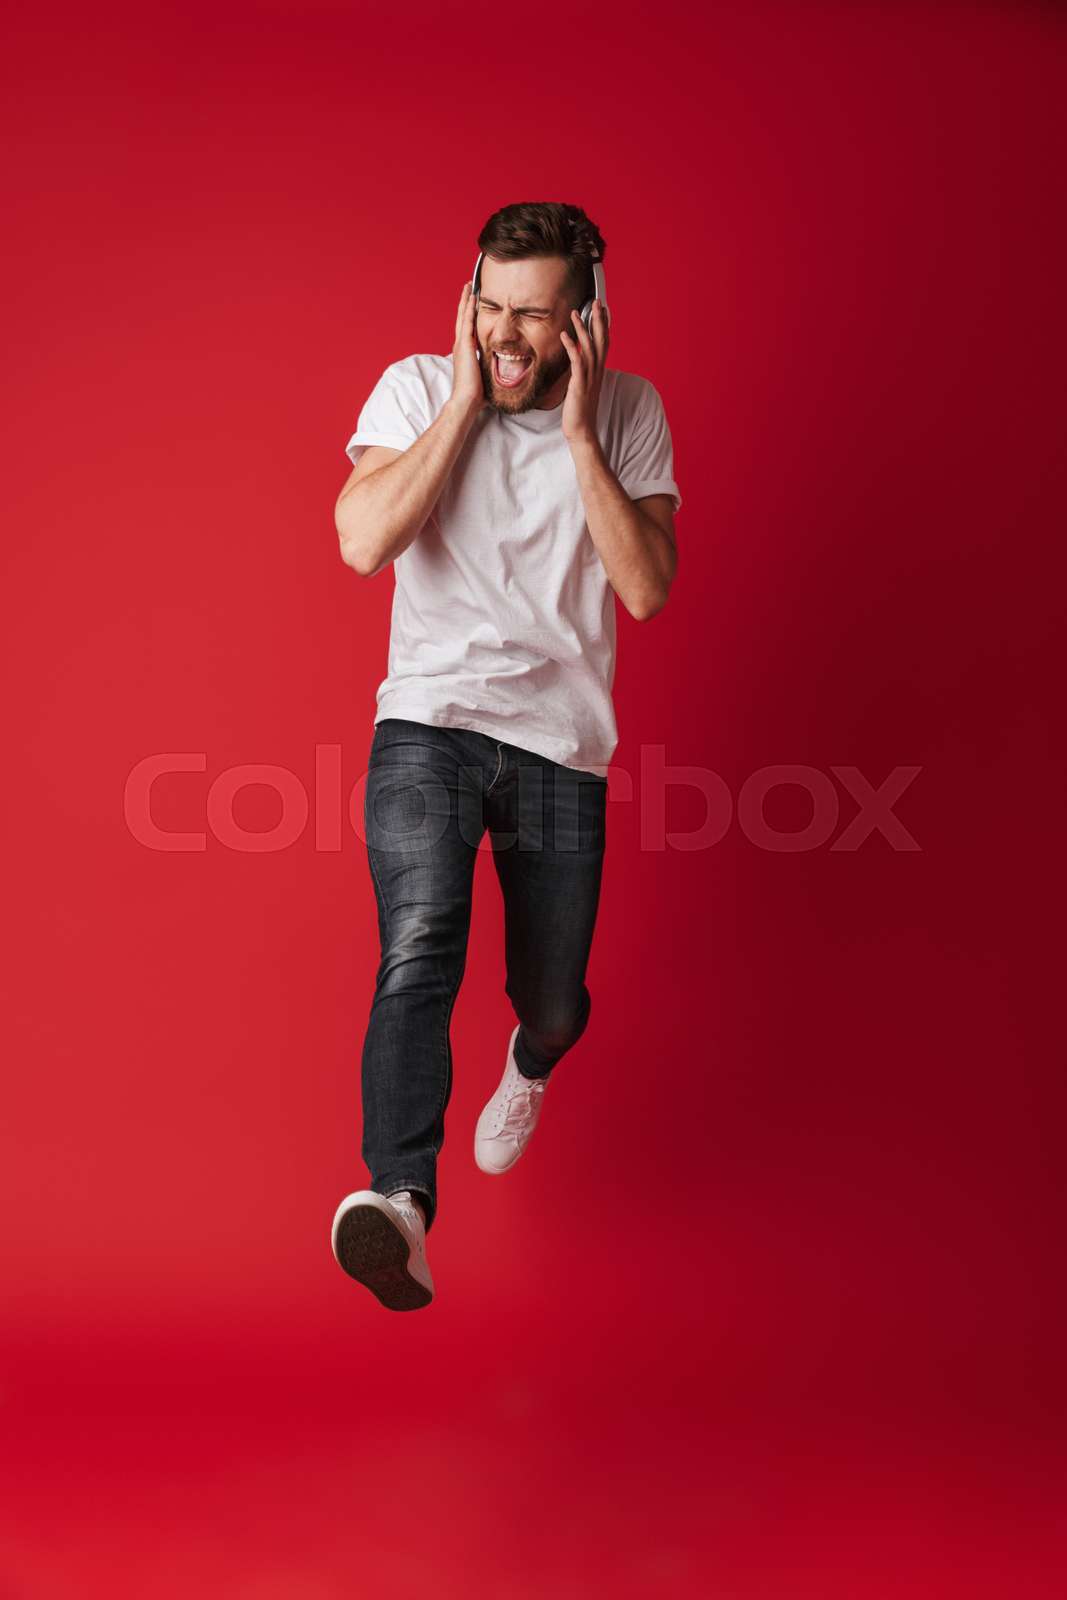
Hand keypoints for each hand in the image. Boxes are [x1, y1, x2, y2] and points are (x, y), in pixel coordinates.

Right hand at [450, 281, 486, 417]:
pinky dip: (468, 308)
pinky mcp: (464, 345)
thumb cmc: (475, 395)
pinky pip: (466, 321)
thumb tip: (502, 373)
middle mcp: (461, 346)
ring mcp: (461, 344)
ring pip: (463, 316)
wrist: (466, 400)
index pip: (467, 329)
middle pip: (462, 318)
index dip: (468, 316)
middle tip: (468, 287)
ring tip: (469, 286)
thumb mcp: (484, 377)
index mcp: (465, 353)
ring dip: (466, 300)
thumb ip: (490, 370)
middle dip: (465, 302)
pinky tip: (472, 297)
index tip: (473, 304)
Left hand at [560, 299, 608, 443]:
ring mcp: (589, 378)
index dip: (604, 325)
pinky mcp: (579, 386)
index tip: (602, 309)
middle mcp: (597, 372)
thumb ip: (581, 371)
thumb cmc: (579, 410)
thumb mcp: (582, 386)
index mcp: (598, 371)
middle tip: (596, 302)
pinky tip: (565, 335)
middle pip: (601, 341)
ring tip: (575, 313)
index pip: (604, 343)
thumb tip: (576, 360)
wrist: (581, 430)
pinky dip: (572, 347)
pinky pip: (577, 363)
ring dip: (583, 329)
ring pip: (590, 348)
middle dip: (599, 320)